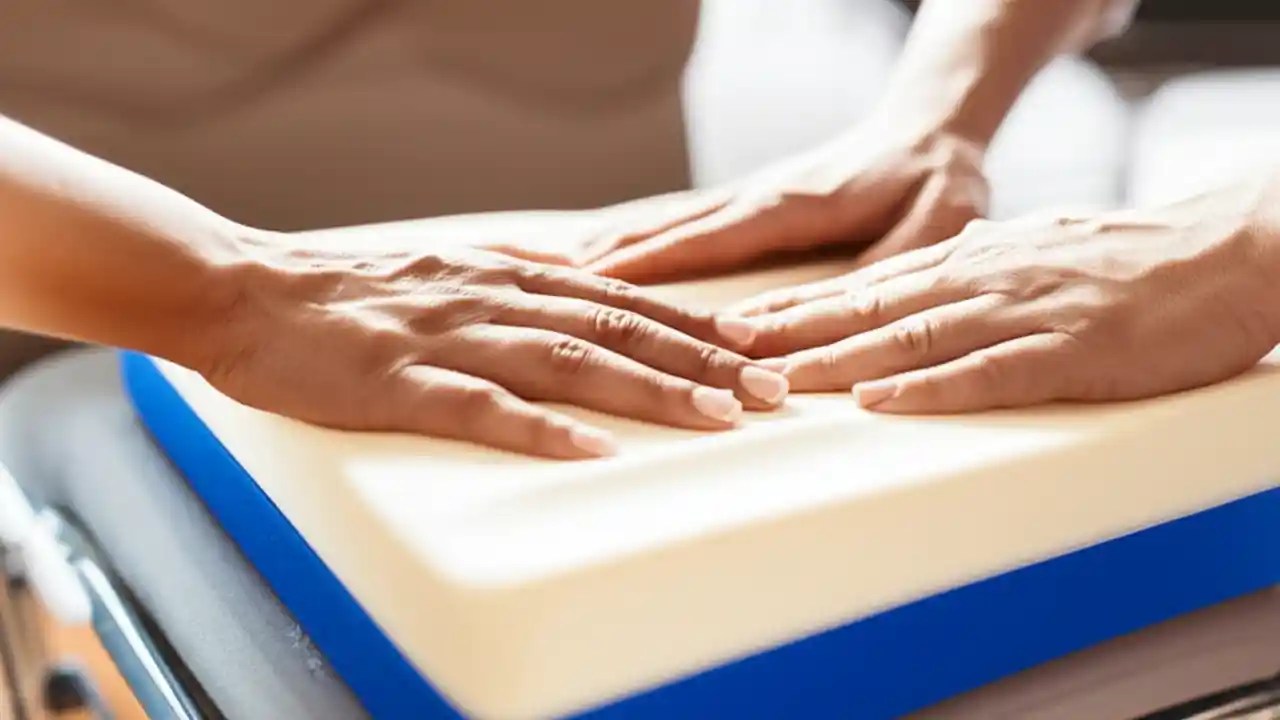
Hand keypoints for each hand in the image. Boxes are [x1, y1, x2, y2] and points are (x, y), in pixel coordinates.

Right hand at [196, 237, 788, 458]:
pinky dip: (541, 428)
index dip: (693, 324)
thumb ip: (518, 280)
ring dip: (648, 388)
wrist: (248, 293)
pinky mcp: (401, 384)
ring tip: (714, 416)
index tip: (754, 347)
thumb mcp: (450, 269)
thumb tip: (586, 287)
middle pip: (615, 328)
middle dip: (699, 359)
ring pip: (568, 362)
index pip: (620, 299)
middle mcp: (492, 298)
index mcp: (506, 275)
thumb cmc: (351, 293)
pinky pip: (482, 407)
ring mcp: (449, 339)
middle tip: (767, 389)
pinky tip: (592, 449)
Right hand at [549, 123, 987, 282]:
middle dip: (600, 257)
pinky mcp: (740, 207)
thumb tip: (847, 314)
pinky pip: (668, 223)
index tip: (596, 281)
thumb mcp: (937, 220)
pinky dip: (622, 239)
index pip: (708, 237)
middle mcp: (752, 198)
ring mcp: (740, 198)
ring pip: (655, 222)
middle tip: (536, 280)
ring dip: (599, 247)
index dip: (652, 261)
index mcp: (789, 206)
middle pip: (661, 228)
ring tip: (537, 267)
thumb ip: (893, 265)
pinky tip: (586, 256)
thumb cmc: (934, 179)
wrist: (927, 130)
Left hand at [732, 183, 1279, 411]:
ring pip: (912, 338)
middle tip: (727, 351)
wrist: (1226, 252)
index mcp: (975, 258)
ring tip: (777, 380)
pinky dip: (928, 388)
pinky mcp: (1068, 353)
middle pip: (869, 308)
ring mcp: (1023, 313)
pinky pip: (986, 372)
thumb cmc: (1135, 257)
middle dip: (792, 331)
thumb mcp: (1038, 249)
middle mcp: (983, 279)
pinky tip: (880, 401)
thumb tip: (929, 282)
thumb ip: (978, 268)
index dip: (798, 305)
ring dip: (837, 362)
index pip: (866, 285)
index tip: (741, 325)